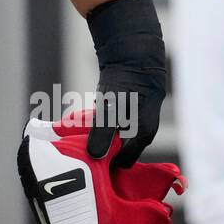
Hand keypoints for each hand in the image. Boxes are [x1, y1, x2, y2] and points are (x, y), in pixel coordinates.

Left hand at [85, 0, 166, 168]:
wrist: (133, 55)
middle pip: (120, 153)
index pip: (124, 163)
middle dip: (102, 155)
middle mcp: (143, 132)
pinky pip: (114, 128)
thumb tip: (95, 157)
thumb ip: (102, 133)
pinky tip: (88, 126)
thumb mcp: (110, 109)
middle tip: (81, 157)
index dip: (107, 167)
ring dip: (101, 141)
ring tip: (81, 143)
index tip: (89, 168)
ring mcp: (138, 121)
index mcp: (142, 135)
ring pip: (116, 140)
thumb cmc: (125, 84)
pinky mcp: (130, 111)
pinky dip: (102, 130)